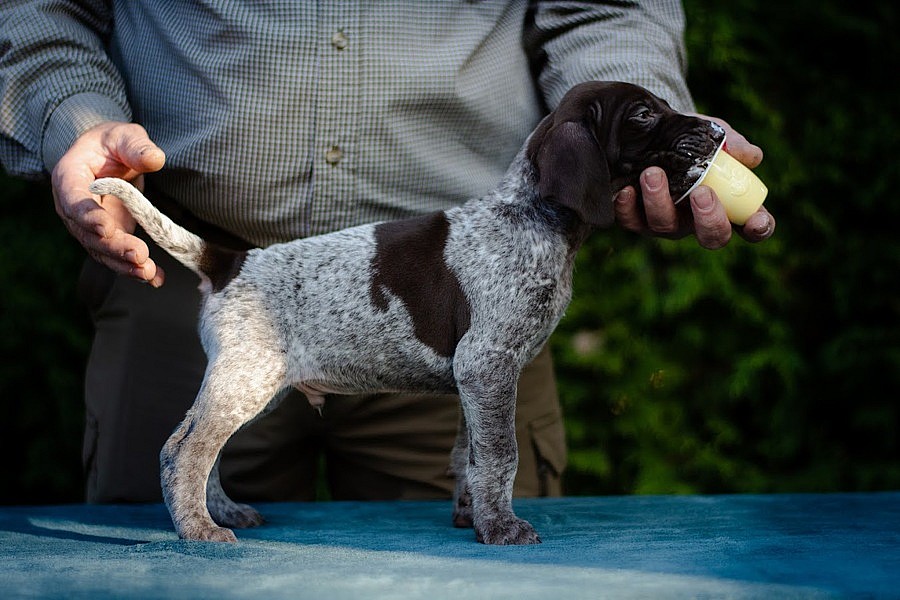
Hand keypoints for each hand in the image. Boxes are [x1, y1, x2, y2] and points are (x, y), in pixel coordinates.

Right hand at [51, 122, 166, 284]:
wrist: (109, 157)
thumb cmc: (113, 144)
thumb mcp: (125, 136)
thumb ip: (137, 146)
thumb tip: (155, 159)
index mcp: (69, 178)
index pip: (73, 200)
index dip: (87, 216)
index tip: (106, 228)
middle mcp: (73, 208)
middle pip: (89, 233)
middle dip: (114, 247)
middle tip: (139, 256)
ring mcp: (90, 227)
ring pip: (102, 251)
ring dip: (125, 265)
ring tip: (149, 273)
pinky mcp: (109, 238)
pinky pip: (118, 257)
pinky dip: (136, 270)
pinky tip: (156, 279)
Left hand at [613, 115, 774, 248]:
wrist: (650, 133)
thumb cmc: (690, 139)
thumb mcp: (711, 134)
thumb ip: (730, 143)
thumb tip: (749, 155)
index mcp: (726, 203)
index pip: (752, 225)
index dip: (758, 228)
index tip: (756, 221)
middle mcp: (697, 220)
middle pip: (711, 237)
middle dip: (709, 219)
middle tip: (701, 193)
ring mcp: (666, 223)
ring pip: (666, 227)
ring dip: (660, 202)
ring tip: (652, 173)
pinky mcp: (635, 219)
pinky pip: (631, 222)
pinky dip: (627, 208)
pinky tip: (626, 190)